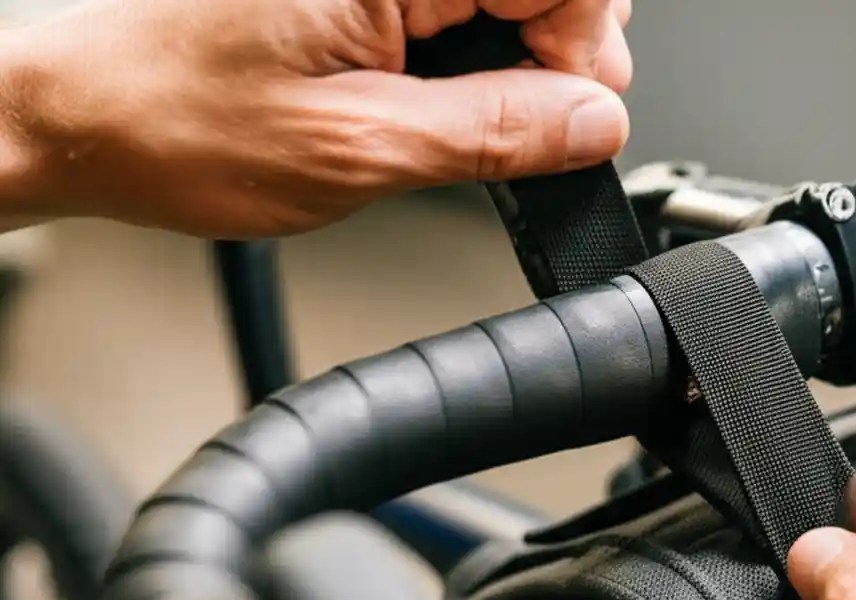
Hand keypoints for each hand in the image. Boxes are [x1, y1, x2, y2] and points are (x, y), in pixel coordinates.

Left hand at [0, 0, 631, 236]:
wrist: (86, 116)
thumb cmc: (177, 122)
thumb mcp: (356, 150)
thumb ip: (490, 134)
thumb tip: (592, 124)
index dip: (584, 47)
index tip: (564, 115)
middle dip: (562, 52)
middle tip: (523, 126)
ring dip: (518, 55)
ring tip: (464, 116)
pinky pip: (460, 2)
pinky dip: (472, 50)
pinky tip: (443, 94)